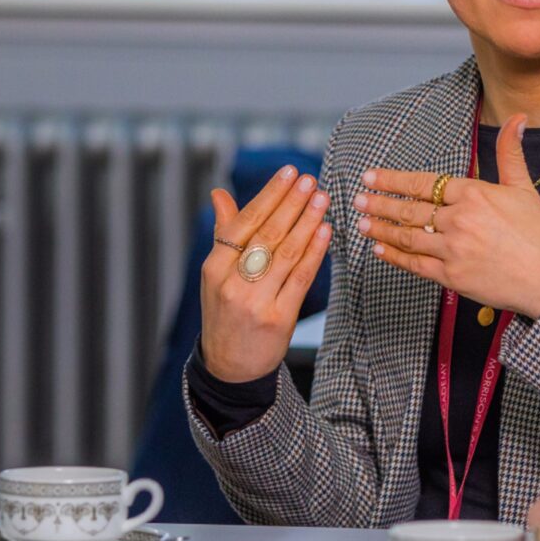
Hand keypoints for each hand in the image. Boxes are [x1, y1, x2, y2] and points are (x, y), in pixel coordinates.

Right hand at [199, 165, 331, 382]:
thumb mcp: (216, 276)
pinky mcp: (278, 318)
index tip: (288, 172)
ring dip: (307, 221)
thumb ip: (224, 233)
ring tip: (322, 198)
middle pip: (266, 234)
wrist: (230, 367)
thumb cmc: (226, 313)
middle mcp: (231, 283)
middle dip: (291, 202)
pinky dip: (314, 251)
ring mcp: (254, 302)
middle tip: (310, 179)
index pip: (244, 222)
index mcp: (214, 268)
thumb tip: (219, 194)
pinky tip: (325, 231)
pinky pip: (300, 277)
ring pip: (286, 252)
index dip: (269, 195)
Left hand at [353, 115, 539, 317]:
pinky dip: (395, 256)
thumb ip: (510, 152)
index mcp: (474, 194)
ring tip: (361, 222)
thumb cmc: (538, 233)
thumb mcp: (523, 187)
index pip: (424, 183)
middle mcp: (459, 220)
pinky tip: (380, 249)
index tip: (370, 177)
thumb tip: (517, 118)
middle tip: (356, 199)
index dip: (393, 179)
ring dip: (381, 228)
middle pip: (410, 209)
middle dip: (379, 203)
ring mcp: (454, 249)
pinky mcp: (452, 277)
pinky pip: (415, 264)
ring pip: (408, 236)